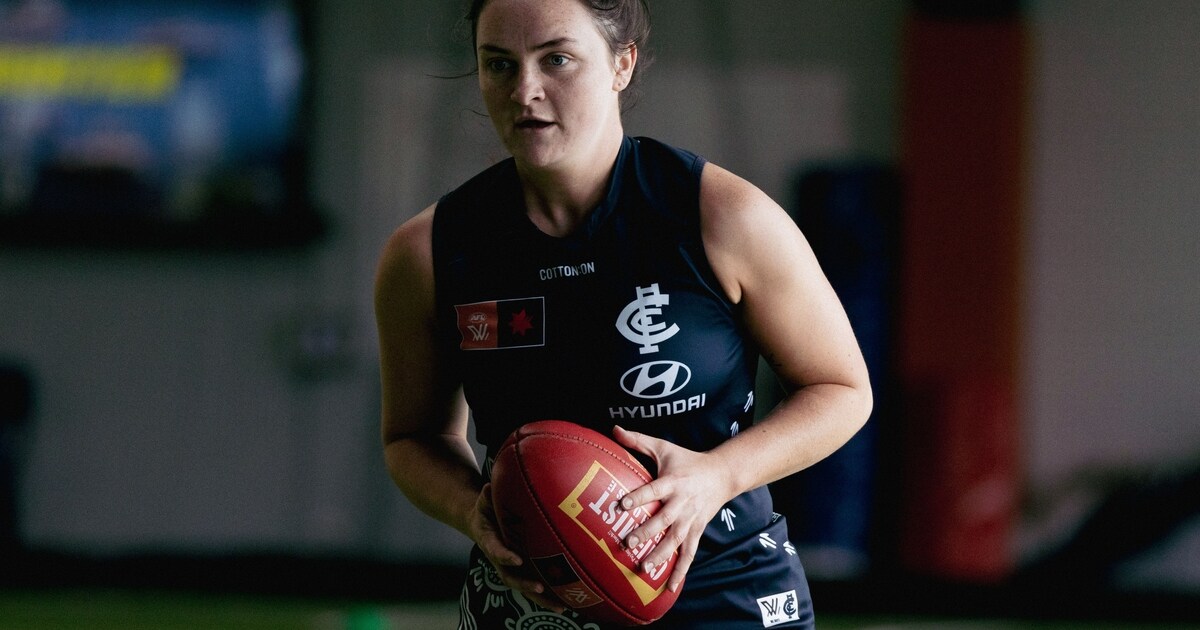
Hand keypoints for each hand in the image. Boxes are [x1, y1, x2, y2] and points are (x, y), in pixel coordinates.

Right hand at [469, 482, 565, 611]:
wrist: (481, 523)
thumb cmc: (486, 509)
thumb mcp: (484, 500)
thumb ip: (487, 495)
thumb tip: (492, 486)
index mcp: (489, 541)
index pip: (495, 550)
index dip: (504, 556)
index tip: (517, 559)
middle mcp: (500, 559)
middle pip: (511, 577)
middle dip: (525, 585)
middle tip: (539, 588)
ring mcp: (512, 567)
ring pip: (525, 587)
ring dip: (542, 598)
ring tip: (562, 606)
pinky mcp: (523, 570)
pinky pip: (536, 584)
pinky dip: (550, 594)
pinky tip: (570, 602)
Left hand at [612, 426, 732, 593]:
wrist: (723, 475)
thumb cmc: (687, 460)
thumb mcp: (664, 447)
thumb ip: (638, 440)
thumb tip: (613, 428)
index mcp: (673, 481)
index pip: (654, 489)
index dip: (639, 496)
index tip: (621, 504)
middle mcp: (682, 502)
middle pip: (664, 519)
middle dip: (647, 532)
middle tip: (628, 543)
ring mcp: (691, 519)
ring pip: (676, 540)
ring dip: (662, 555)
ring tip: (645, 568)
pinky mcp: (697, 531)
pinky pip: (689, 553)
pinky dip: (680, 570)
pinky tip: (668, 587)